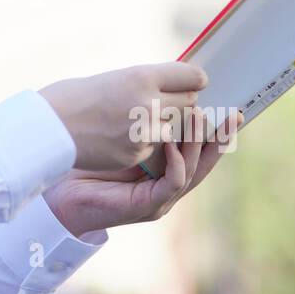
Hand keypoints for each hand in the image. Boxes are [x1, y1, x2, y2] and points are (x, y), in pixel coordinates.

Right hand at [38, 62, 209, 172]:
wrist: (46, 128)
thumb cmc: (71, 98)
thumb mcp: (113, 80)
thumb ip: (143, 83)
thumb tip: (169, 87)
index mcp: (143, 76)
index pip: (193, 77)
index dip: (192, 81)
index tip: (189, 84)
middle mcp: (150, 103)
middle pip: (190, 103)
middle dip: (179, 104)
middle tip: (163, 104)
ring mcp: (146, 131)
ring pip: (176, 129)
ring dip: (165, 126)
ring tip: (140, 122)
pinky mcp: (137, 153)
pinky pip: (156, 148)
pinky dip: (147, 145)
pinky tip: (124, 139)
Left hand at [42, 107, 243, 236]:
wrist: (62, 195)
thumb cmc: (88, 163)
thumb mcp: (122, 137)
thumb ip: (143, 121)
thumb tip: (157, 87)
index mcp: (165, 169)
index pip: (198, 149)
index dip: (214, 130)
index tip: (226, 105)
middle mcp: (168, 185)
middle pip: (204, 161)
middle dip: (220, 137)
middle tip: (232, 114)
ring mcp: (161, 198)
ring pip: (192, 171)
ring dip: (197, 144)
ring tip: (198, 117)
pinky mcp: (148, 206)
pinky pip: (172, 184)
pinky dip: (176, 164)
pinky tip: (172, 144)